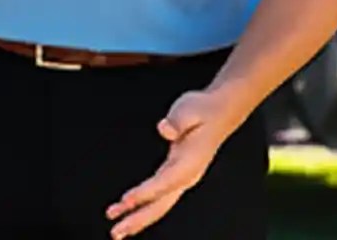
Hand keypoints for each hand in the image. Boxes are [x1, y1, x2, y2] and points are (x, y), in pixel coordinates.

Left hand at [105, 89, 246, 238]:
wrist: (220, 111)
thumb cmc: (202, 109)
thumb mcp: (189, 109)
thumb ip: (177, 120)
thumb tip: (165, 129)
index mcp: (190, 162)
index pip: (165, 181)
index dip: (145, 193)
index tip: (126, 200)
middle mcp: (187, 175)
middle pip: (161, 204)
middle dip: (138, 219)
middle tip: (116, 231)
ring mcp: (182, 178)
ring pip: (159, 205)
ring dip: (137, 218)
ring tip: (116, 229)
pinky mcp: (176, 175)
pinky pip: (158, 196)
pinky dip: (142, 206)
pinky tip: (127, 211)